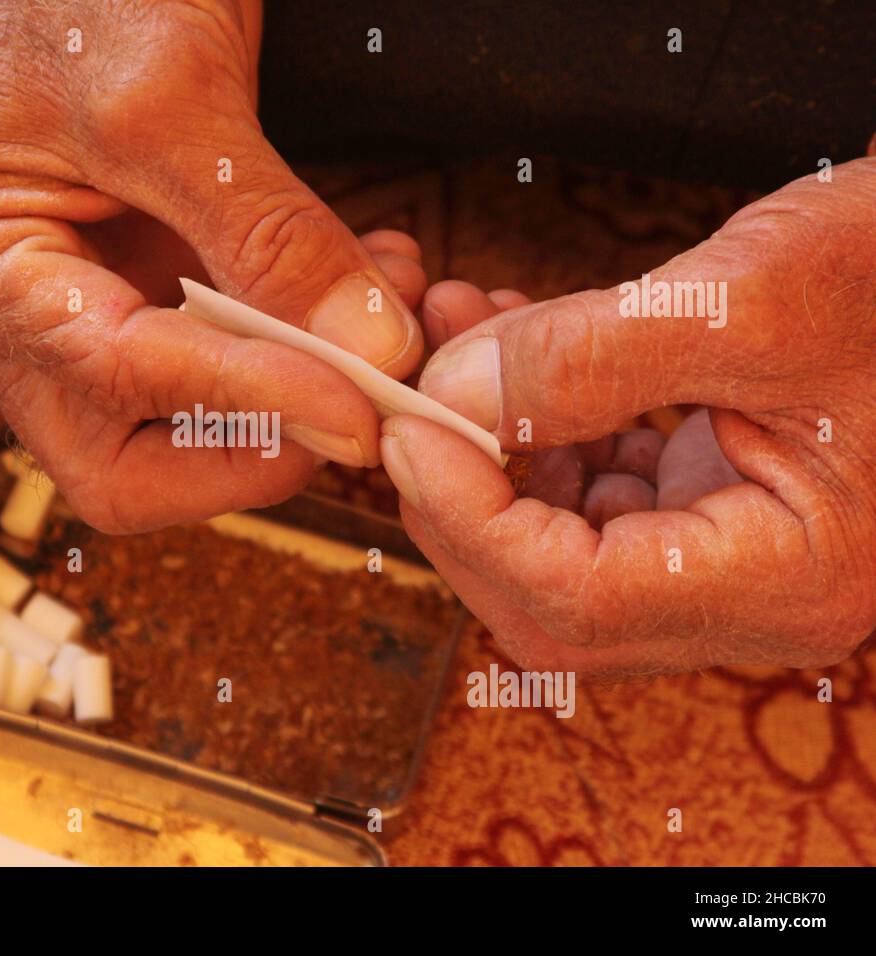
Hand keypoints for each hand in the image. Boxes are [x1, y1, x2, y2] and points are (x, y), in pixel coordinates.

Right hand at [0, 0, 422, 532]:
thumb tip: (370, 349)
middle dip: (247, 454)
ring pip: (180, 434)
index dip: (247, 396)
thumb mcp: (174, 97)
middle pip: (121, 467)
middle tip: (350, 411)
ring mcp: (76, 311)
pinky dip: (295, 351)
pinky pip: (220, 364)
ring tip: (379, 325)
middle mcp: (12, 315)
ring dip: (292, 401)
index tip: (357, 405)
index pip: (118, 376)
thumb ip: (270, 234)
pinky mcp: (137, 292)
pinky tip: (360, 292)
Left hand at [381, 159, 875, 676]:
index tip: (409, 429)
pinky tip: (507, 346)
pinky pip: (589, 494)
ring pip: (556, 547)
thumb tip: (449, 396)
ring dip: (486, 451)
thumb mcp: (750, 301)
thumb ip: (587, 360)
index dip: (471, 520)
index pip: (578, 599)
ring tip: (454, 339)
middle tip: (409, 399)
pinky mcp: (711, 505)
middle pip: (550, 598)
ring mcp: (731, 555)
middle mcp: (756, 593)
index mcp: (790, 578)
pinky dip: (534, 430)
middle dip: (461, 498)